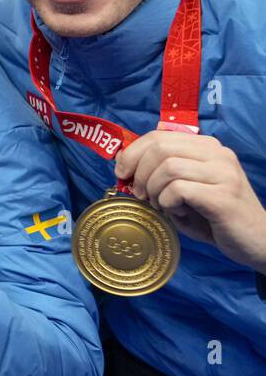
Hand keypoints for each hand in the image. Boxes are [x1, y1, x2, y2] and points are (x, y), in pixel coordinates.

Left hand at [116, 129, 265, 272]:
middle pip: (160, 148)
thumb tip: (123, 166)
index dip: (133, 153)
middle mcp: (217, 154)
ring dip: (154, 190)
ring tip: (161, 205)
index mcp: (207, 147)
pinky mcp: (223, 196)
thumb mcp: (184, 190)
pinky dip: (168, 203)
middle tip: (141, 194)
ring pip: (168, 167)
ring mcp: (223, 173)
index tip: (122, 173)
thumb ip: (160, 175)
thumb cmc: (214, 217)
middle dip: (139, 172)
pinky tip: (178, 212)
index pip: (159, 136)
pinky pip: (179, 190)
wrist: (256, 240)